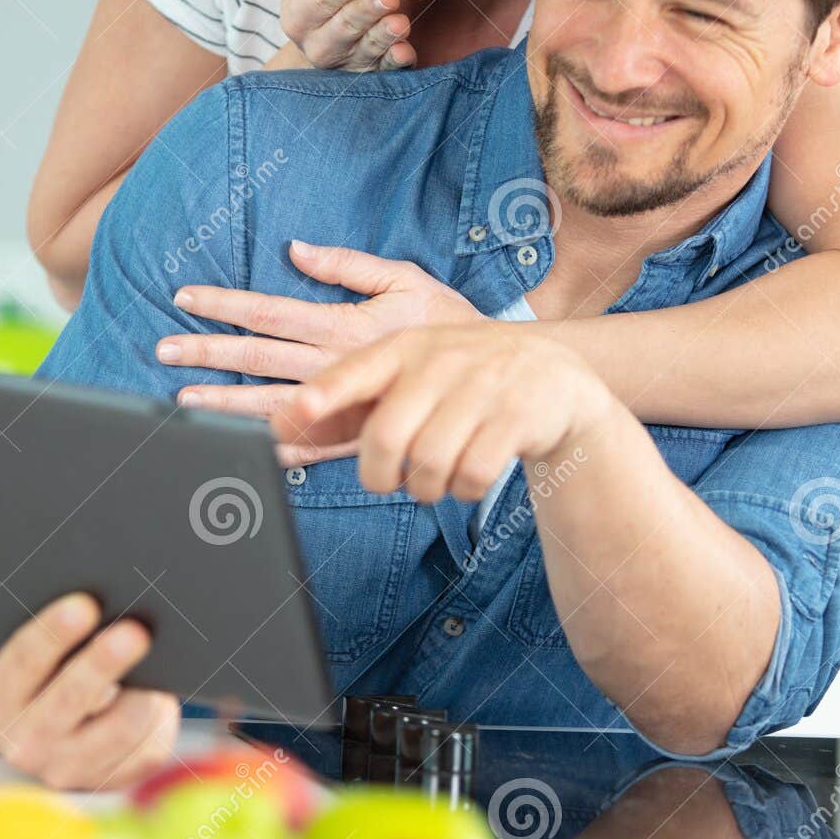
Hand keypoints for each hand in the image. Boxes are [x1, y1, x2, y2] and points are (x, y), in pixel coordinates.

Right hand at [0, 593, 177, 790]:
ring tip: (162, 657)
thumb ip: (47, 632)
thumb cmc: (27, 668)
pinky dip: (160, 715)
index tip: (85, 605)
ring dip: (144, 693)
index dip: (53, 633)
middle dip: (104, 662)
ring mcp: (67, 767)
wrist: (19, 728)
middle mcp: (25, 742)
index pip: (22, 662)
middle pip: (72, 698)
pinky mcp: (109, 778)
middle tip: (135, 631)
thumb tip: (104, 598)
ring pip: (120, 728)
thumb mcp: (14, 650)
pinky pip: (147, 749)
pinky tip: (163, 689)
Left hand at [159, 241, 482, 463]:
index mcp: (341, 324)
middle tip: (162, 349)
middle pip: (256, 357)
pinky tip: (237, 445)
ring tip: (184, 399)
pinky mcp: (354, 437)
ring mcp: (341, 405)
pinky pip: (306, 449)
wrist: (492, 381)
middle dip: (206, 352)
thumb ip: (349, 265)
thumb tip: (297, 250)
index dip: (223, 303)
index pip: (267, 310)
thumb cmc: (447, 323)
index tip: (184, 297)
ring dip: (224, 402)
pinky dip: (270, 448)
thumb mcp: (404, 279)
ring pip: (269, 404)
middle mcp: (333, 366)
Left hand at [270, 326, 611, 500]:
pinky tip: (467, 478)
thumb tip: (281, 425)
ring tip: (434, 480)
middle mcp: (440, 362)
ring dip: (426, 488)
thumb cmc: (464, 378)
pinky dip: (464, 490)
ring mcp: (482, 387)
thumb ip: (350, 395)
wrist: (558, 373)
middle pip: (386, 437)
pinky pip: (472, 475)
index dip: (320, 397)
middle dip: (378, 476)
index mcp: (405, 348)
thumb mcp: (410, 368)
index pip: (353, 371)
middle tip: (388, 482)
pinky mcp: (517, 416)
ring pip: (428, 464)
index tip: (286, 417)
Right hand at [280, 0, 416, 70]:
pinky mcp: (370, 74)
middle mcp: (319, 46)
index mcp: (297, 19)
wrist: (326, 39)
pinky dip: (395, 62)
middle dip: (367, 11)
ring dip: (384, 36)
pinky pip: (384, 70)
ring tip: (401, 23)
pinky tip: (405, 52)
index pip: (320, 1)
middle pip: (345, 26)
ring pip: (367, 48)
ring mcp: (346, 62)